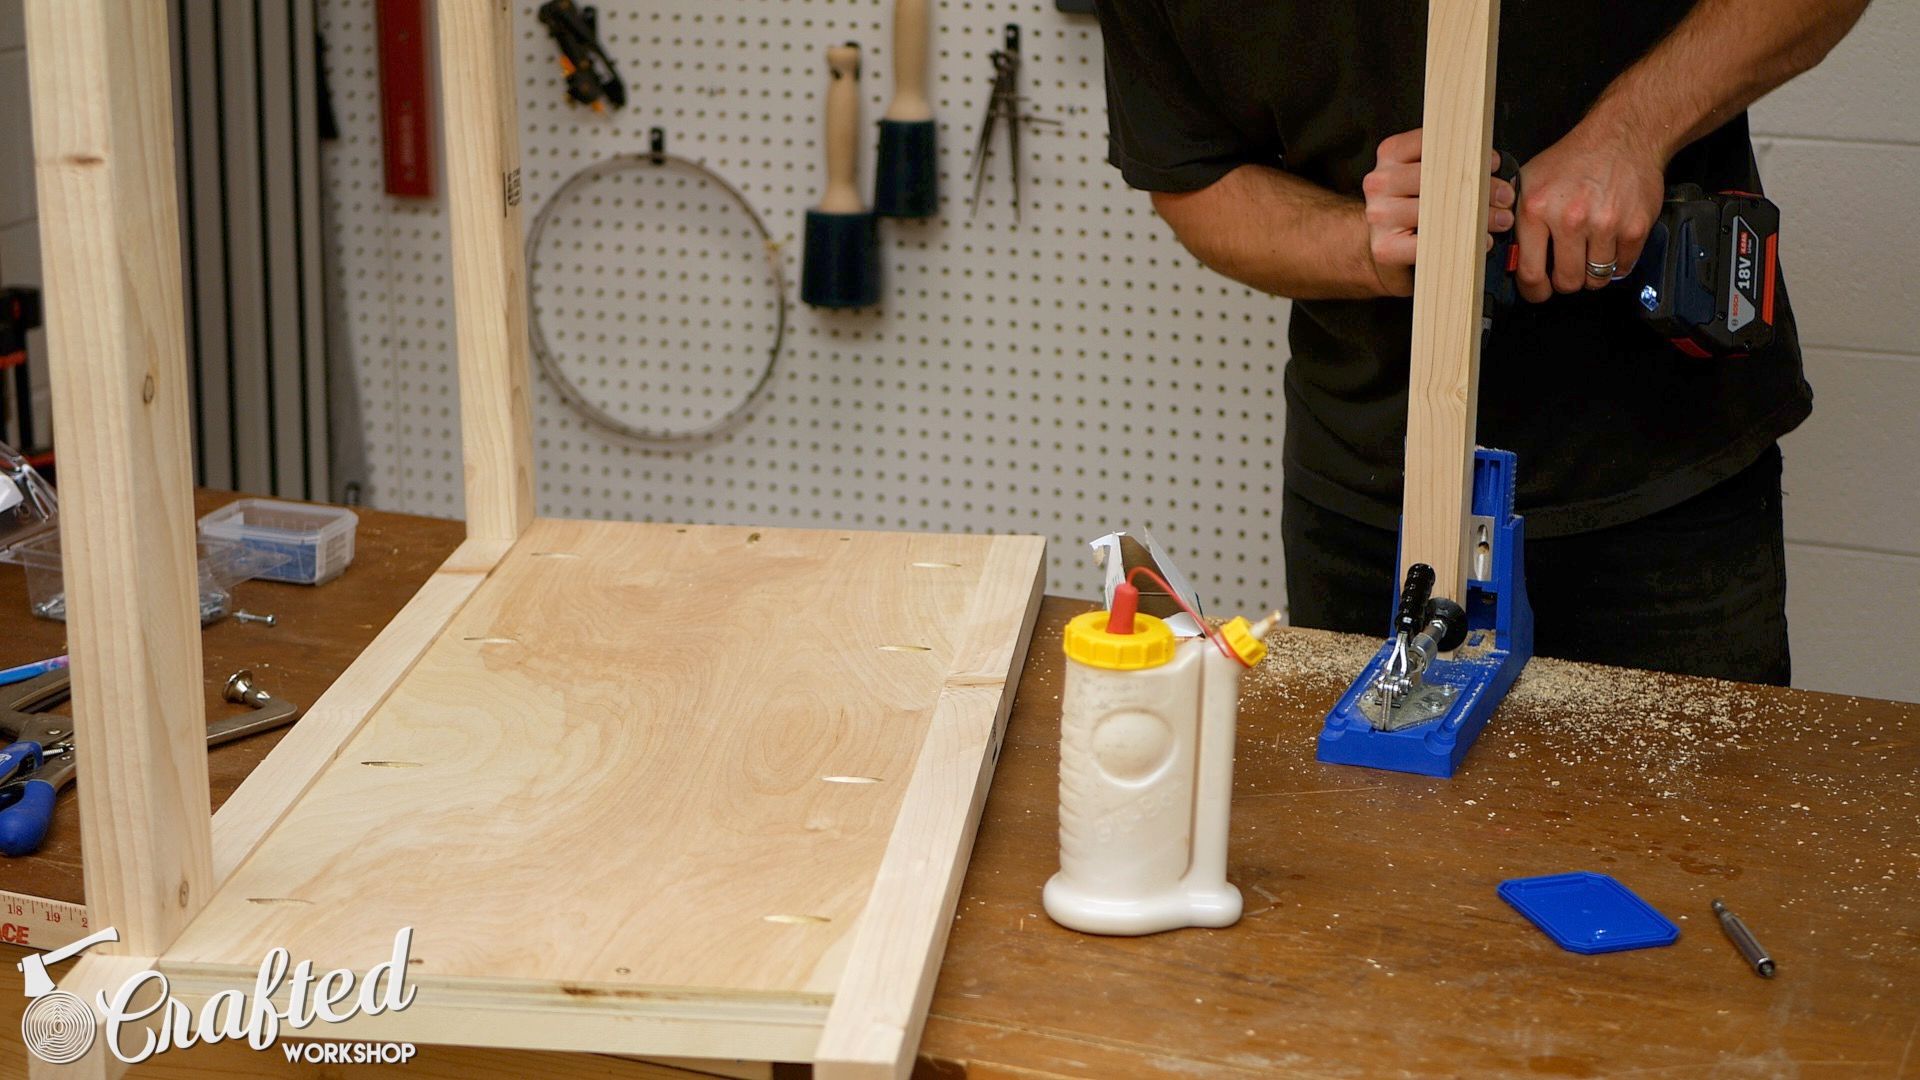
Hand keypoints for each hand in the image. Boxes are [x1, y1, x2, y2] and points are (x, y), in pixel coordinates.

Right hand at [1361, 128, 1515, 297]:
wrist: (1383, 238)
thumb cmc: (1412, 202)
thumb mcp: (1425, 171)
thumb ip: (1450, 162)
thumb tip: (1494, 166)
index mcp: (1390, 153)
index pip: (1432, 144)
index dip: (1468, 153)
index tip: (1493, 163)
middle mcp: (1379, 181)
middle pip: (1437, 179)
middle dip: (1479, 187)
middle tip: (1506, 196)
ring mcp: (1378, 215)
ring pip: (1437, 212)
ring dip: (1477, 217)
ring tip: (1501, 220)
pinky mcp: (1384, 246)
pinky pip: (1430, 245)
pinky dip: (1461, 243)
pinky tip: (1480, 241)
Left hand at [1514, 122, 1666, 301]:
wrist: (1622, 135)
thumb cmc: (1576, 158)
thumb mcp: (1531, 180)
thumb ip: (1519, 220)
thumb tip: (1512, 257)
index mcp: (1537, 209)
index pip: (1530, 273)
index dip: (1534, 291)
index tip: (1538, 292)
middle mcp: (1570, 218)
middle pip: (1567, 281)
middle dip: (1565, 281)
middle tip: (1567, 269)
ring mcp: (1605, 224)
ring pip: (1596, 279)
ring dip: (1592, 273)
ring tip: (1589, 254)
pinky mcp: (1634, 226)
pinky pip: (1623, 267)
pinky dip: (1616, 263)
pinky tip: (1609, 246)